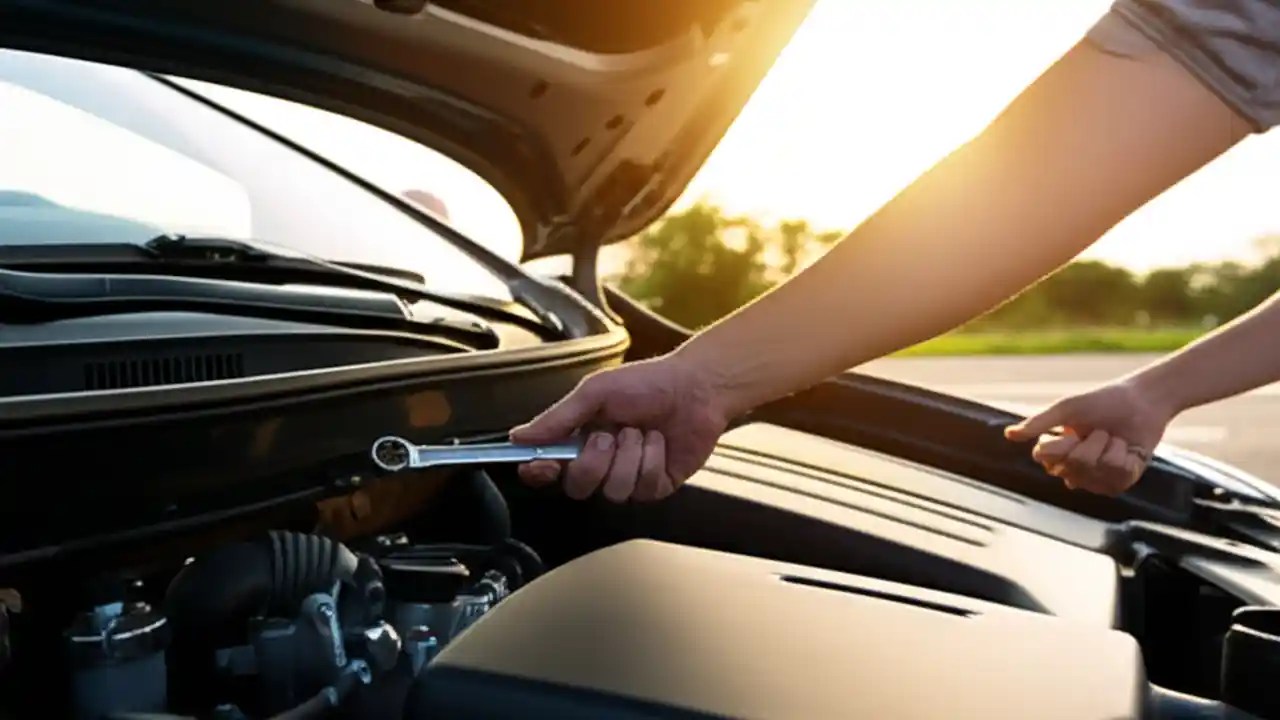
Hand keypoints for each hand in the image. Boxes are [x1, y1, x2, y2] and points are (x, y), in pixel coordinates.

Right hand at [508, 353, 729, 501]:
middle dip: (593, 462)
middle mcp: (601, 462)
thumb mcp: (595, 392)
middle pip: (578, 487)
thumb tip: (519, 436)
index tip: (541, 465)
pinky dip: (652, 460)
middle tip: (608, 435)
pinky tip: (660, 442)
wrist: (695, 388)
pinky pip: (644, 489)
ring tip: (642, 432)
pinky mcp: (656, 486)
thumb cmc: (647, 383)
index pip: (548, 468)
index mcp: (580, 438)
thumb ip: (558, 418)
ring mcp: (629, 477)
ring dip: (629, 456)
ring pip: (613, 491)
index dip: (541, 472)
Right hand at [1003, 380, 1174, 494]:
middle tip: (1099, 430)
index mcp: (1056, 453)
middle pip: (1073, 464)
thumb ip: (1038, 424)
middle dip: (1090, 442)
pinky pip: (1118, 476)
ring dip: (1110, 447)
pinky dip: (1126, 456)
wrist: (1143, 402)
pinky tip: (1129, 450)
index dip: (1059, 443)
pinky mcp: (1120, 483)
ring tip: (1115, 438)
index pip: (1044, 457)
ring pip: (1097, 470)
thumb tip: (1008, 434)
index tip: (1071, 430)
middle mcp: (1073, 470)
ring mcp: (1096, 479)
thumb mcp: (1067, 409)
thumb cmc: (1102, 402)